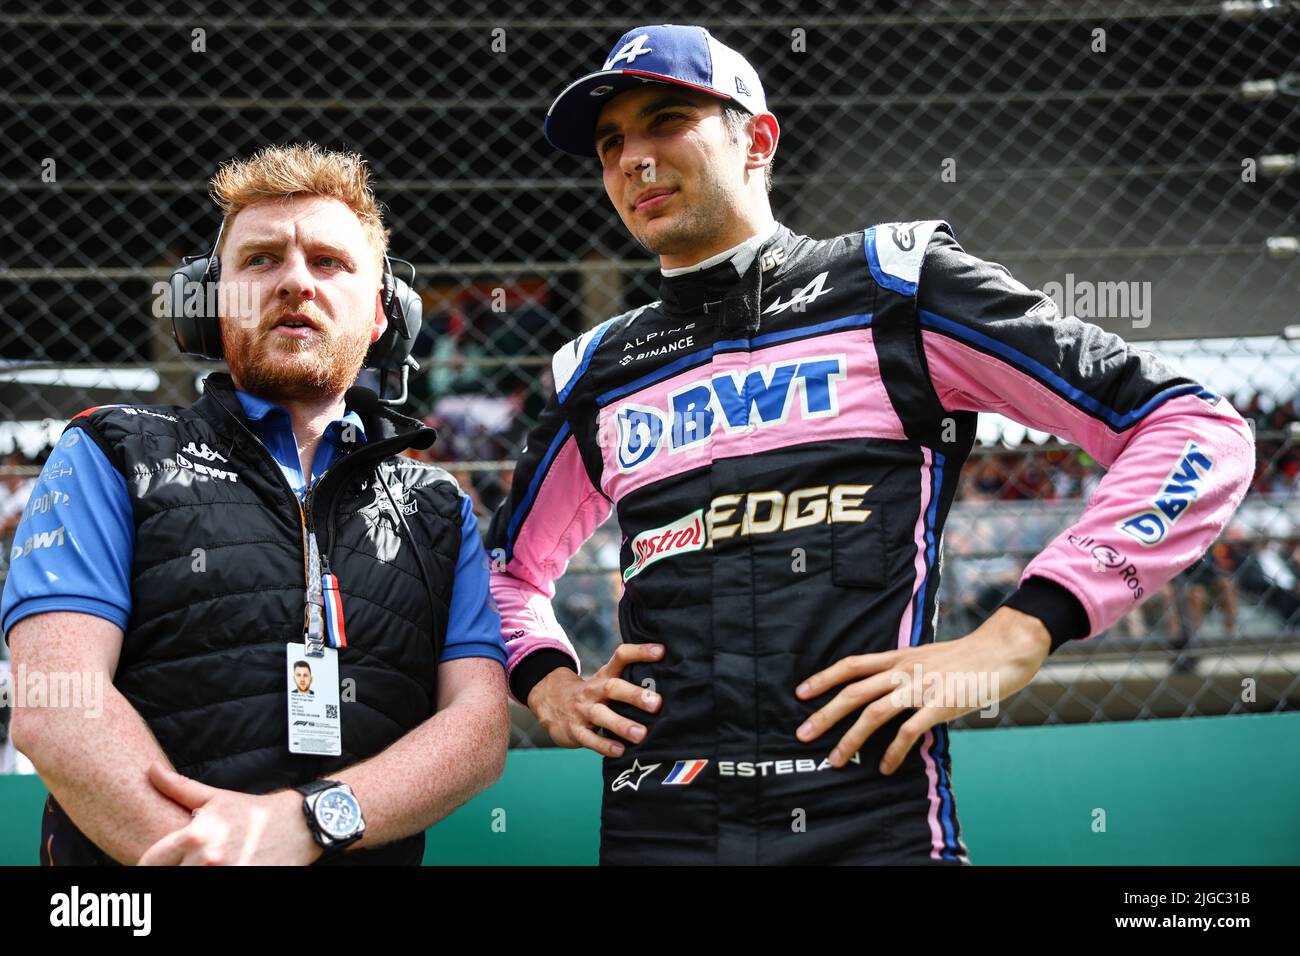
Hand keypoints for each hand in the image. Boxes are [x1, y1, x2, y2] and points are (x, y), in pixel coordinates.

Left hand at [136, 763, 322, 865]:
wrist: (298, 825)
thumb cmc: (253, 812)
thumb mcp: (217, 798)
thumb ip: (179, 788)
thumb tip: (151, 770)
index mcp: (194, 837)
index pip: (149, 862)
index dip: (150, 864)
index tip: (159, 862)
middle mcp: (207, 860)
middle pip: (168, 877)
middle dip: (175, 869)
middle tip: (188, 862)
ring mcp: (226, 876)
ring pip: (191, 883)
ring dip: (194, 877)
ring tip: (206, 865)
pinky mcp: (242, 883)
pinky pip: (212, 892)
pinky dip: (215, 880)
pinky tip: (226, 868)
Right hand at [527, 643, 664, 756]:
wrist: (549, 704)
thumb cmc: (592, 695)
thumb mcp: (606, 682)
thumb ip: (630, 682)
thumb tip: (671, 685)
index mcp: (605, 676)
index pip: (621, 656)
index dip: (640, 652)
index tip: (662, 651)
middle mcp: (594, 690)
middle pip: (613, 687)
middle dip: (634, 695)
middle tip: (657, 703)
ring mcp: (583, 710)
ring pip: (601, 715)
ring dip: (621, 724)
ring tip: (641, 734)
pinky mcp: (575, 730)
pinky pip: (589, 739)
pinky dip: (604, 745)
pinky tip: (620, 751)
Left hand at [794, 607, 1050, 773]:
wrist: (1004, 649)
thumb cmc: (968, 658)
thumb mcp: (928, 657)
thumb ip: (906, 671)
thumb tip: (886, 691)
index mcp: (900, 657)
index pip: (853, 665)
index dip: (824, 677)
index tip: (800, 692)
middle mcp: (904, 670)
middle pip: (854, 690)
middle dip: (825, 713)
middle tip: (802, 733)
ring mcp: (922, 686)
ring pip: (874, 712)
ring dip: (850, 738)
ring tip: (835, 759)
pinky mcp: (941, 704)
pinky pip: (909, 730)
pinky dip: (893, 751)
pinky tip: (886, 767)